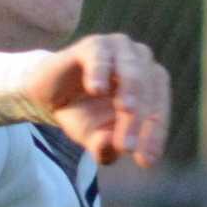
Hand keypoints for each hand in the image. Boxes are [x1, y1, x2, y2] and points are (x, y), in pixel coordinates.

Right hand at [30, 34, 169, 167]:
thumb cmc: (81, 115)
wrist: (48, 96)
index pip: (159, 111)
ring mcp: (118, 49)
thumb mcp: (94, 138)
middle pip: (149, 92)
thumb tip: (112, 149)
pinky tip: (96, 89)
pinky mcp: (93, 44)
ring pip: (132, 70)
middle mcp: (141, 62)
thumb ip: (106, 147)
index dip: (154, 136)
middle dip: (140, 120)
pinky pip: (100, 55)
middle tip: (126, 146)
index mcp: (151, 85)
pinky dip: (100, 71)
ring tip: (126, 111)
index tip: (145, 161)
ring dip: (130, 91)